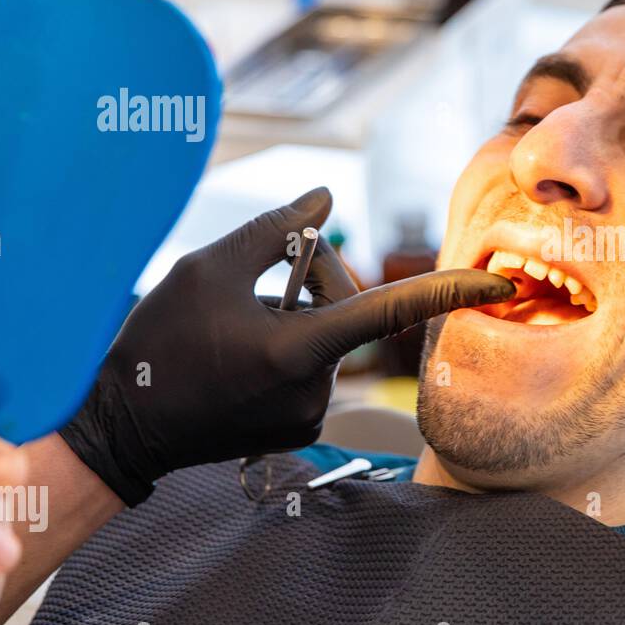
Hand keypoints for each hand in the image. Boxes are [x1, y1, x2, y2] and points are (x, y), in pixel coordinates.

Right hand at [59, 187, 513, 505]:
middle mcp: (317, 388)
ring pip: (329, 339)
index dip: (452, 291)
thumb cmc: (158, 342)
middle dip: (318, 279)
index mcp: (299, 348)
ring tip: (237, 322)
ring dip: (300, 316)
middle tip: (269, 264)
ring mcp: (310, 414)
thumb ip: (274, 229)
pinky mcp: (300, 427)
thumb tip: (327, 197)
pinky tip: (242, 352)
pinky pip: (314, 368)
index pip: (393, 310)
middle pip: (348, 312)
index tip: (502, 283)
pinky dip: (291, 347)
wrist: (122, 426)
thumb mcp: (207, 269)